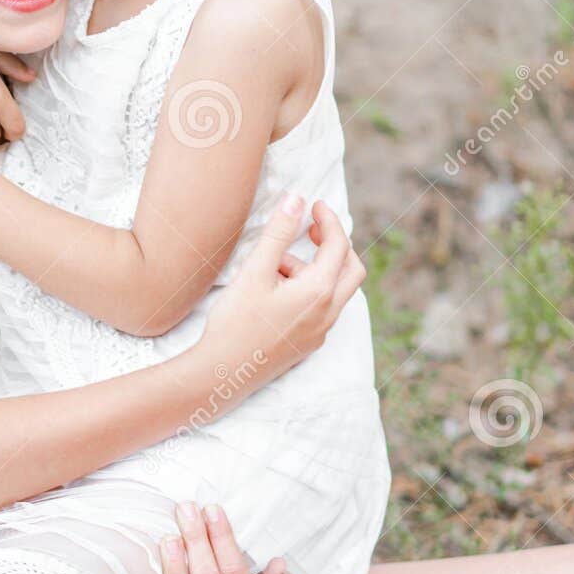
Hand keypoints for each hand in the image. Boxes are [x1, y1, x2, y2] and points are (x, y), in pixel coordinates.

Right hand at [202, 194, 364, 389]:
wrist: (223, 374)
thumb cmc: (235, 322)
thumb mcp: (254, 272)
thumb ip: (277, 233)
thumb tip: (296, 199)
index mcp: (319, 292)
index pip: (338, 246)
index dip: (328, 220)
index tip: (313, 206)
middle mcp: (327, 314)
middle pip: (351, 269)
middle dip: (335, 245)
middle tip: (310, 231)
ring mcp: (319, 332)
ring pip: (333, 290)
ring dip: (313, 269)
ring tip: (273, 265)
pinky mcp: (307, 344)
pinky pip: (320, 308)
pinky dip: (308, 290)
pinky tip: (274, 291)